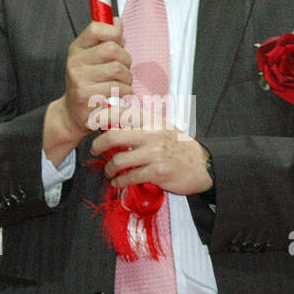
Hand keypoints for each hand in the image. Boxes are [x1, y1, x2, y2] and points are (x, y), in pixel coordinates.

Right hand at [42, 19, 130, 164]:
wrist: (73, 113)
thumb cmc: (88, 82)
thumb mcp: (91, 58)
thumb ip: (105, 40)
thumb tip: (118, 21)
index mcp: (77, 49)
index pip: (96, 29)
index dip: (113, 31)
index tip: (119, 40)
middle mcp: (75, 62)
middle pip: (112, 50)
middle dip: (126, 60)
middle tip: (124, 69)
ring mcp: (79, 80)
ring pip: (119, 71)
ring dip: (128, 79)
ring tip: (122, 85)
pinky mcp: (87, 98)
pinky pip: (119, 90)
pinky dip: (126, 93)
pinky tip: (120, 96)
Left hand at [91, 114, 213, 195]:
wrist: (202, 164)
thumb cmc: (178, 145)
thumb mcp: (161, 126)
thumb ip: (140, 123)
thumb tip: (113, 121)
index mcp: (151, 120)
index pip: (120, 112)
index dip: (101, 116)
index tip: (90, 122)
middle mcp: (152, 134)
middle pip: (113, 136)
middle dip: (98, 145)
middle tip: (94, 150)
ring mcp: (155, 154)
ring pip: (119, 160)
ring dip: (109, 168)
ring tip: (108, 170)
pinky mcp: (158, 172)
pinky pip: (131, 177)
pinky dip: (120, 181)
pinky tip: (118, 182)